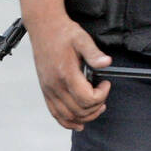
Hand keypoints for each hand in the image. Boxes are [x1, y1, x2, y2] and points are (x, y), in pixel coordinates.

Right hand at [25, 12, 112, 129]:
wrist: (44, 28)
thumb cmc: (62, 32)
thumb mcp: (82, 38)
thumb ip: (94, 53)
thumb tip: (106, 63)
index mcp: (65, 73)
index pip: (86, 98)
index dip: (101, 95)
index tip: (105, 84)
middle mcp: (55, 85)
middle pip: (79, 111)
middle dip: (96, 107)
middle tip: (103, 95)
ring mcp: (49, 90)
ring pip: (68, 116)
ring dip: (84, 117)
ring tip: (96, 108)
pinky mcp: (46, 90)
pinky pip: (55, 114)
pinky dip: (67, 122)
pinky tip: (78, 122)